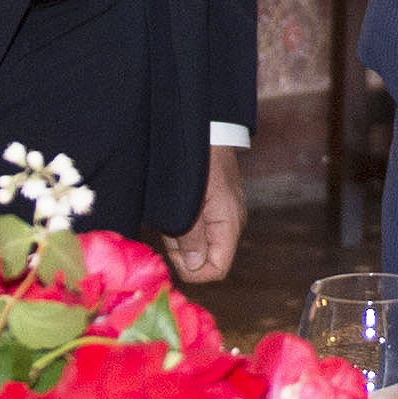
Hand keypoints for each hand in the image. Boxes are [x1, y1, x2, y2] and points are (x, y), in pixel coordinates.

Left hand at [165, 143, 244, 283]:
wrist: (206, 127)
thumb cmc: (196, 159)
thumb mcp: (188, 200)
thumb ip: (190, 236)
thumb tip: (193, 267)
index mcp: (229, 224)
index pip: (217, 270)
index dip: (193, 271)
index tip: (172, 252)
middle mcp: (230, 224)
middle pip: (206, 259)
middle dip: (182, 251)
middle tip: (167, 228)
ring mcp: (224, 215)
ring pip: (200, 244)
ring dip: (180, 237)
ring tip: (169, 214)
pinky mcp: (215, 206)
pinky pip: (199, 228)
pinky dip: (183, 226)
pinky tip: (174, 209)